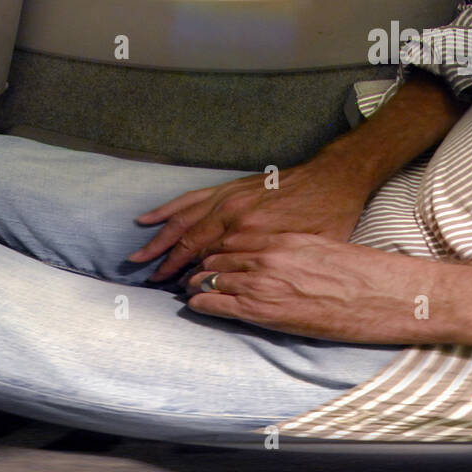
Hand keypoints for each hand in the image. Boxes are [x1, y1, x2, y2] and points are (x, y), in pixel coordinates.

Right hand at [132, 159, 371, 281]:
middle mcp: (232, 217)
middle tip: (147, 282)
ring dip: (158, 240)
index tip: (176, 294)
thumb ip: (273, 264)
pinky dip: (167, 209)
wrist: (335, 177)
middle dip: (165, 265)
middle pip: (189, 245)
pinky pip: (190, 199)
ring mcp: (227, 199)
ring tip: (136, 257)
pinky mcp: (228, 187)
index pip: (209, 263)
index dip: (191, 280)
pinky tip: (147, 219)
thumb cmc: (327, 217)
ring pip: (182, 222)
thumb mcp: (306, 249)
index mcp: (249, 235)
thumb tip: (248, 285)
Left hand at [191, 232, 471, 344]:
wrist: (384, 296)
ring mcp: (264, 282)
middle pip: (218, 255)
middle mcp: (269, 255)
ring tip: (186, 289)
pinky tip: (194, 305)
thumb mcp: (327, 252)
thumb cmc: (362, 278)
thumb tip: (288, 265)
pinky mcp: (263, 309)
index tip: (209, 254)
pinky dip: (201, 303)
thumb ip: (299, 254)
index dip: (217, 247)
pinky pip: (216, 303)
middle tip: (187, 272)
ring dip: (195, 283)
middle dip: (200, 264)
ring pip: (211, 277)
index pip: (235, 237)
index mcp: (286, 239)